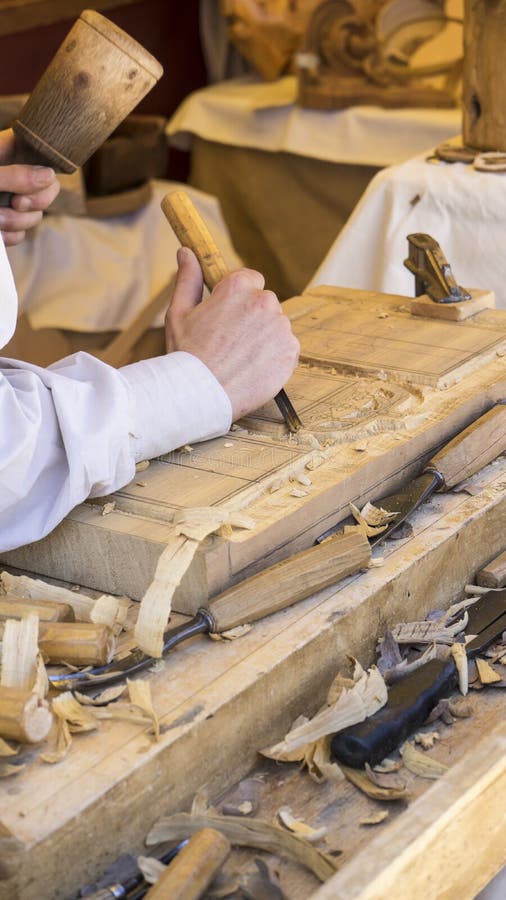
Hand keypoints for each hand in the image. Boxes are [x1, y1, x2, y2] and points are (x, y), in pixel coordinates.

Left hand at [0, 128, 59, 245]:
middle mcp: (12, 175)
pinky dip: (8, 236)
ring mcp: (8, 200)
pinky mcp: (3, 224)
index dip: (48, 169)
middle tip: (15, 203)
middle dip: (36, 202)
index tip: (41, 178)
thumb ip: (15, 175)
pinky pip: (19, 235)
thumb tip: (49, 176)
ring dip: (16, 222)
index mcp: (8, 151)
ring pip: (34, 216)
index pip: (44, 153)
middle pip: (48, 188)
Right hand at [166, 247, 299, 419]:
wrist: (202, 395)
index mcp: (238, 286)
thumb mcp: (179, 312)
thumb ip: (188, 279)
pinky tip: (252, 369)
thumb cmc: (186, 356)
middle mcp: (264, 301)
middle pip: (265, 304)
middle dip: (252, 319)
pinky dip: (274, 358)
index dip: (240, 298)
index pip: (252, 279)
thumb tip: (187, 252)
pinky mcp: (291, 351)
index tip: (229, 316)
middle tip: (230, 343)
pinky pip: (286, 348)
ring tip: (239, 359)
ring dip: (264, 339)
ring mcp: (281, 326)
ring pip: (276, 327)